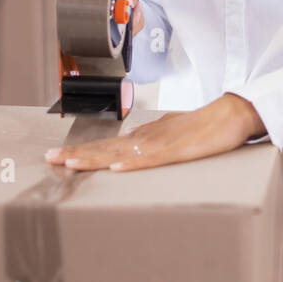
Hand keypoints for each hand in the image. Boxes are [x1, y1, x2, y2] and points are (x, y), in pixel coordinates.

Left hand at [45, 93, 265, 172]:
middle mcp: (148, 137)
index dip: (83, 151)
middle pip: (107, 147)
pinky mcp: (179, 151)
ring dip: (94, 158)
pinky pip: (152, 159)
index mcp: (147, 134)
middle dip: (77, 154)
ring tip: (69, 163)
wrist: (232, 113)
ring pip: (121, 152)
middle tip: (50, 158)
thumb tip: (133, 147)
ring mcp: (162, 143)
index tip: (60, 156)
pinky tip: (115, 168)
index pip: (109, 145)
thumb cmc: (206, 125)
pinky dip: (132, 164)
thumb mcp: (174, 133)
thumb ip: (154, 141)